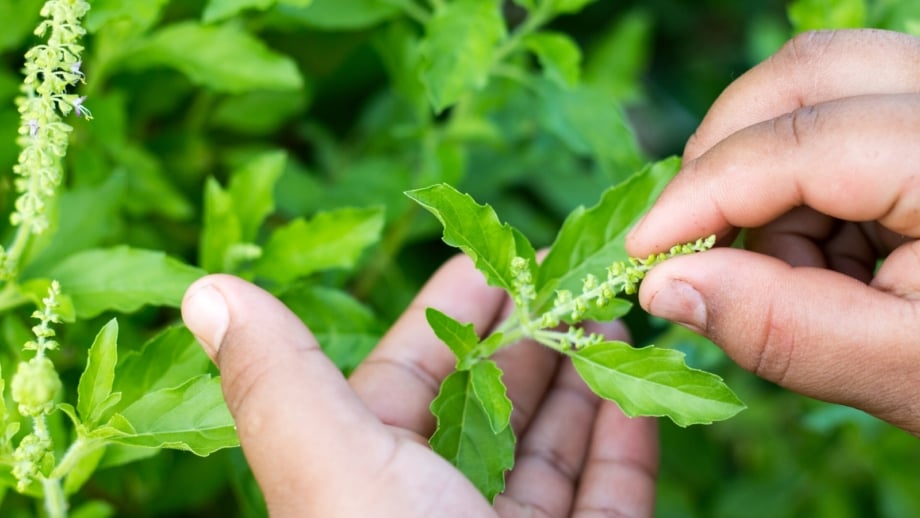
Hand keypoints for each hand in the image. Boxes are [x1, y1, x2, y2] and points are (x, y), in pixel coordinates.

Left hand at [181, 255, 656, 516]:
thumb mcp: (331, 470)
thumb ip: (278, 380)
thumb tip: (207, 291)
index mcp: (364, 480)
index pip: (409, 373)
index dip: (449, 312)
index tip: (491, 258)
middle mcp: (431, 514)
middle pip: (486, 405)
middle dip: (527, 338)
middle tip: (568, 280)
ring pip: (550, 449)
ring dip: (580, 383)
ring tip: (610, 322)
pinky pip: (608, 498)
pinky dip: (623, 445)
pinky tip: (640, 393)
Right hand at [626, 28, 919, 433]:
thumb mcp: (909, 373)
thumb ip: (784, 329)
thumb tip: (665, 285)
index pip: (805, 144)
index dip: (700, 196)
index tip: (641, 253)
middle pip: (807, 74)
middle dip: (724, 158)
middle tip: (694, 243)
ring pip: (818, 81)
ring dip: (763, 169)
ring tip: (784, 259)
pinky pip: (842, 109)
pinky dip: (801, 178)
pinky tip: (826, 246)